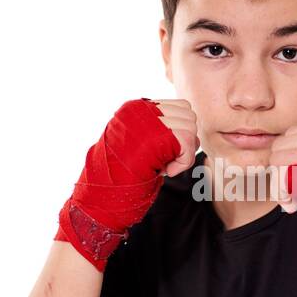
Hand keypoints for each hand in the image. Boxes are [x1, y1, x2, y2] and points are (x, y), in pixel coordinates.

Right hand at [53, 97, 187, 270]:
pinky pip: (190, 144)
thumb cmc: (119, 172)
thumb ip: (157, 130)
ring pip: (191, 129)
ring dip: (183, 153)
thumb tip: (188, 129)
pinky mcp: (162, 134)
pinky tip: (166, 171)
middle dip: (185, 139)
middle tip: (165, 160)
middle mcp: (144, 108)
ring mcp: (152, 119)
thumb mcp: (137, 144)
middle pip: (188, 115)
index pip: (178, 107)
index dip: (179, 130)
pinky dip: (184, 162)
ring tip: (164, 166)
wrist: (105, 189)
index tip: (164, 152)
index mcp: (136, 107)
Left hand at [269, 118, 296, 286]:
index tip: (288, 179)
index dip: (285, 158)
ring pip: (279, 162)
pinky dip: (287, 196)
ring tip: (292, 204)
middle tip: (286, 197)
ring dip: (279, 185)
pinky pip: (287, 181)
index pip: (292, 135)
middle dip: (277, 172)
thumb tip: (289, 164)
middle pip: (281, 146)